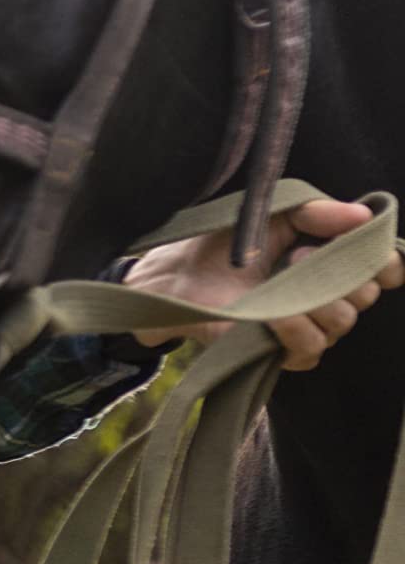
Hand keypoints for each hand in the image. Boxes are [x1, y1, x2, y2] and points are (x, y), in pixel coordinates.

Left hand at [123, 195, 403, 372]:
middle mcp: (326, 297)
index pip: (384, 269)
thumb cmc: (224, 243)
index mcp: (332, 262)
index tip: (375, 252)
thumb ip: (318, 212)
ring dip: (318, 298)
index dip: (386, 263)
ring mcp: (305, 327)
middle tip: (300, 254)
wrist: (178, 274)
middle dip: (342, 273)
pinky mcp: (279, 352)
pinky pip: (310, 348)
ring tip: (282, 276)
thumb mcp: (274, 215)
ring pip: (342, 322)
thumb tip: (364, 214)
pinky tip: (274, 313)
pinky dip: (296, 329)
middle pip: (366, 295)